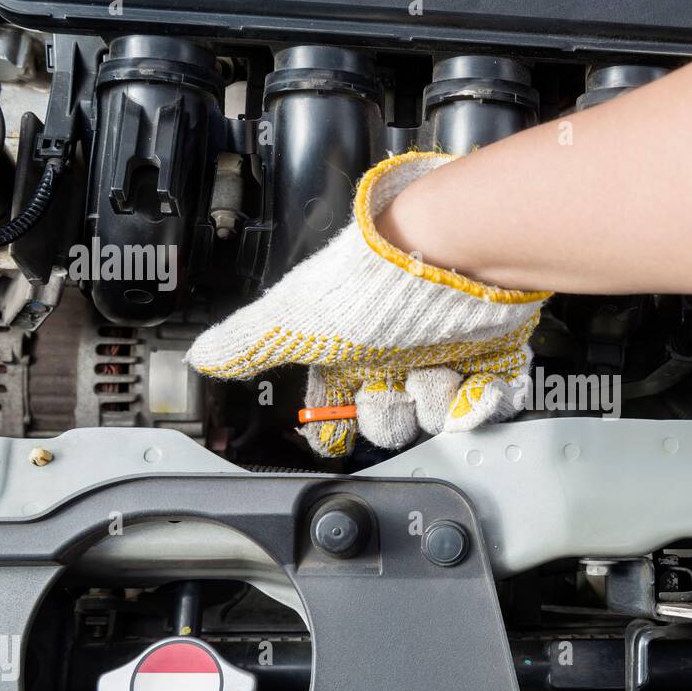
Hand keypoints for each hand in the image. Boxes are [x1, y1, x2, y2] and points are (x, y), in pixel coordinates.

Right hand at [185, 152, 548, 455]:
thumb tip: (200, 357)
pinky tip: (476, 386)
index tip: (339, 431)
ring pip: (439, 417)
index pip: (337, 410)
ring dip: (438, 403)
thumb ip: (248, 342)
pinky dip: (484, 402)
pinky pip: (490, 403)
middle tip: (393, 389)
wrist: (451, 259)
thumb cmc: (371, 286)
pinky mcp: (492, 355)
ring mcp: (444, 355)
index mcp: (348, 351)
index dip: (337, 428)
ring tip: (436, 371)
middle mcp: (395, 355)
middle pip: (389, 423)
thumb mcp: (295, 319)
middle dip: (391, 416)